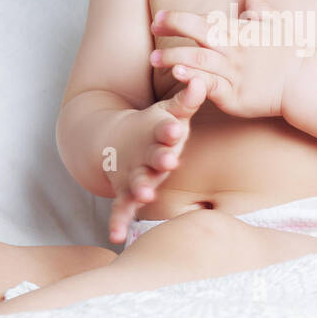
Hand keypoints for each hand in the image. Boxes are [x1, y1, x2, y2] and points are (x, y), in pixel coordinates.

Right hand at [105, 75, 206, 244]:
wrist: (115, 142)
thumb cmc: (156, 128)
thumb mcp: (170, 113)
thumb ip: (187, 101)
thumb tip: (201, 79)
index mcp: (157, 134)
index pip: (165, 130)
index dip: (169, 129)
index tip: (174, 128)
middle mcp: (144, 156)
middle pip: (152, 157)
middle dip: (159, 158)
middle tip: (168, 160)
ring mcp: (133, 175)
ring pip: (136, 183)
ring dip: (140, 188)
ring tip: (144, 195)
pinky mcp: (125, 193)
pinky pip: (121, 209)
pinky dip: (117, 222)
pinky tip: (116, 237)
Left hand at [150, 0, 307, 118]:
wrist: (304, 84)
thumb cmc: (289, 55)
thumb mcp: (277, 26)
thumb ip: (261, 8)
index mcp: (241, 33)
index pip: (205, 20)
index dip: (180, 18)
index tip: (159, 17)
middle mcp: (235, 51)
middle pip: (199, 36)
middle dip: (174, 30)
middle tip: (153, 29)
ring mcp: (234, 74)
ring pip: (200, 61)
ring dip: (174, 57)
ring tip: (153, 59)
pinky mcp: (234, 97)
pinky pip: (211, 86)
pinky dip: (193, 80)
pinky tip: (177, 76)